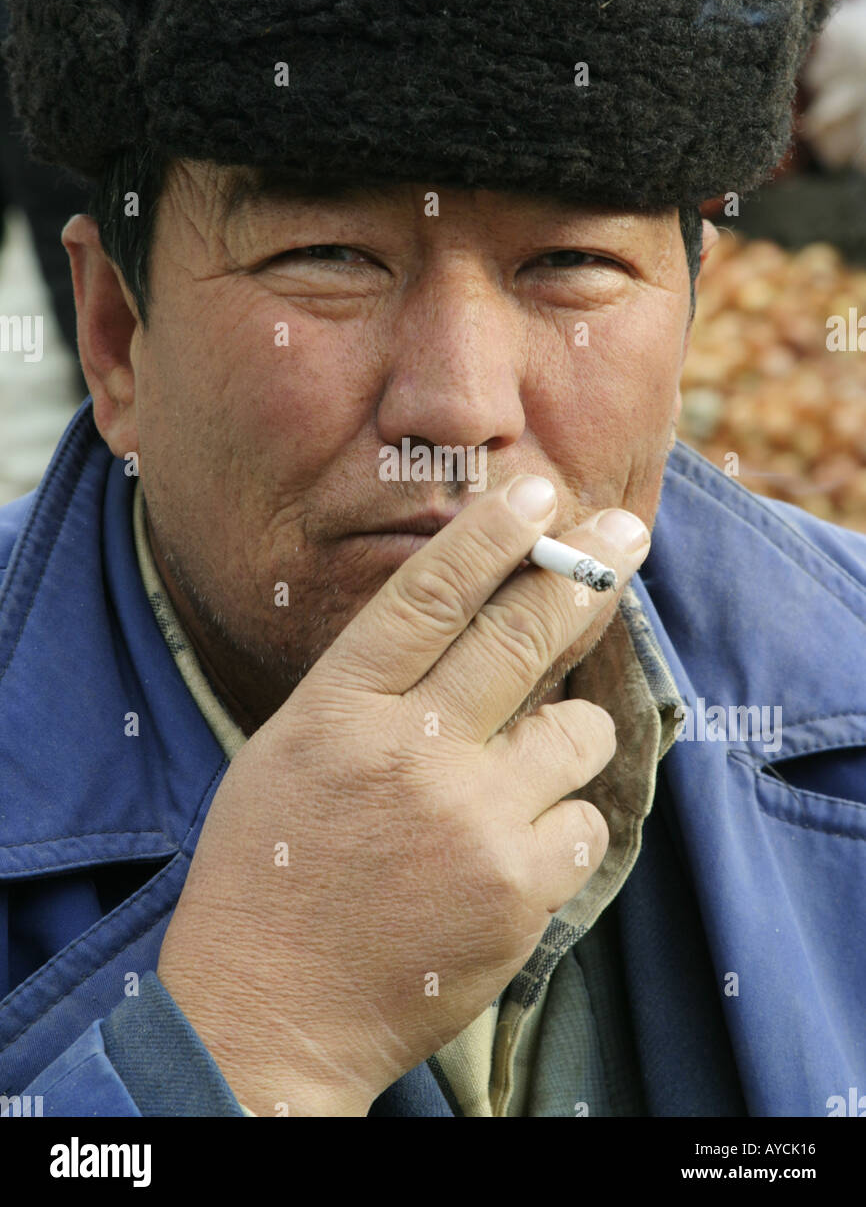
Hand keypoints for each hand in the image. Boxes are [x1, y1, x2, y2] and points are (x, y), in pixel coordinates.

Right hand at [156, 475, 650, 1115]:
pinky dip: (558, 829)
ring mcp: (468, 819)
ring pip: (575, 729)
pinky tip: (508, 855)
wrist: (269, 1016)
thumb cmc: (270, 874)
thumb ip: (371, 690)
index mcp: (337, 711)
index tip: (536, 492)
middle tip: (622, 534)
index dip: (490, 535)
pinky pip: (583, 820)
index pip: (428, 597)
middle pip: (519, 634)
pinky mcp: (516, 889)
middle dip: (583, 571)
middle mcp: (407, 751)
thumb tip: (467, 624)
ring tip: (519, 775)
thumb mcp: (290, 752)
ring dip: (562, 740)